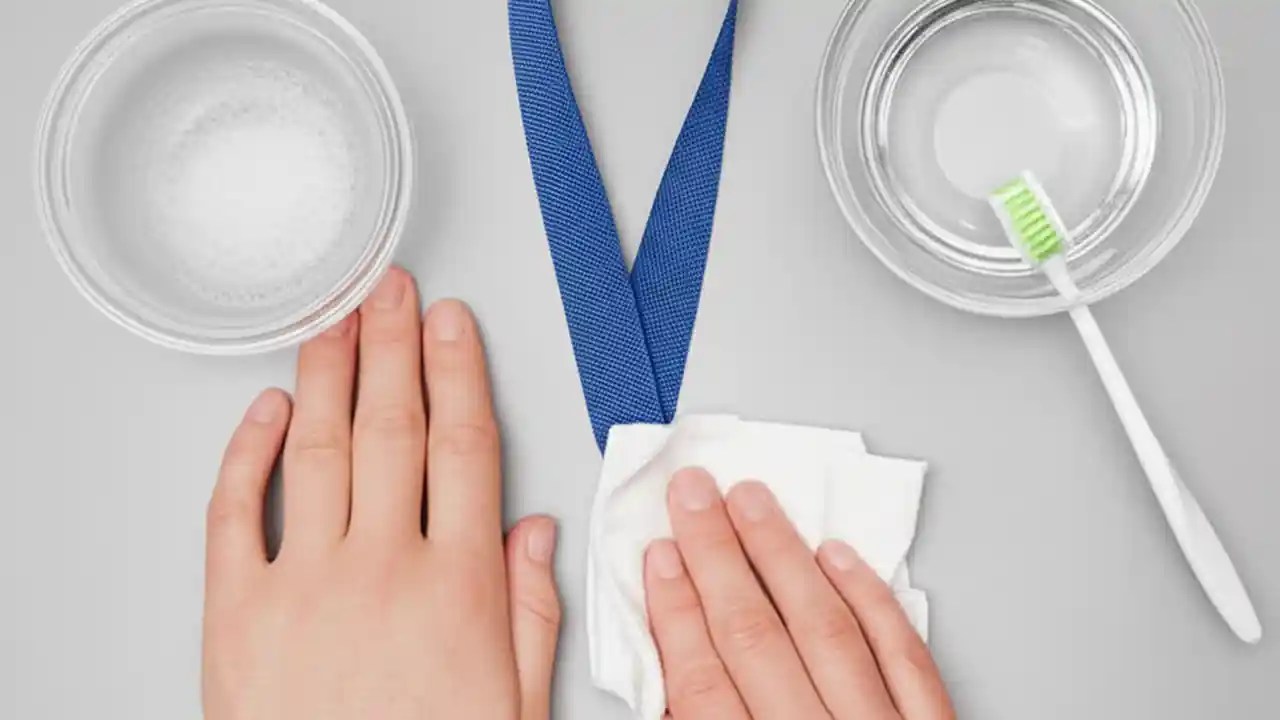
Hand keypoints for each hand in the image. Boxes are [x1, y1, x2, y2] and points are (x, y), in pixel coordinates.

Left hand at [202, 268, 561, 719]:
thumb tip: (536, 528)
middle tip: (391, 290)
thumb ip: (531, 609)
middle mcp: (383, 568)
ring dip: (327, 372)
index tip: (453, 323)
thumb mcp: (515, 704)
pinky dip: (245, 451)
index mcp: (459, 586)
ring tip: (336, 320)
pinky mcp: (235, 613)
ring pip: (317, 448)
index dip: (459, 372)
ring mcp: (304, 584)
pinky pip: (234, 511)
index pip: (466, 447)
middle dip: (394, 345)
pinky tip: (263, 408)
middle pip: (392, 427)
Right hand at [645, 468, 954, 719]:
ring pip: (826, 630)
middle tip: (693, 495)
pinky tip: (838, 556)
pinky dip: (870, 600)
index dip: (675, 610)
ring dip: (782, 555)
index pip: (702, 682)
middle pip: (755, 637)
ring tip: (753, 500)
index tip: (659, 555)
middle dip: (716, 555)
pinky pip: (905, 659)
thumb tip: (667, 665)